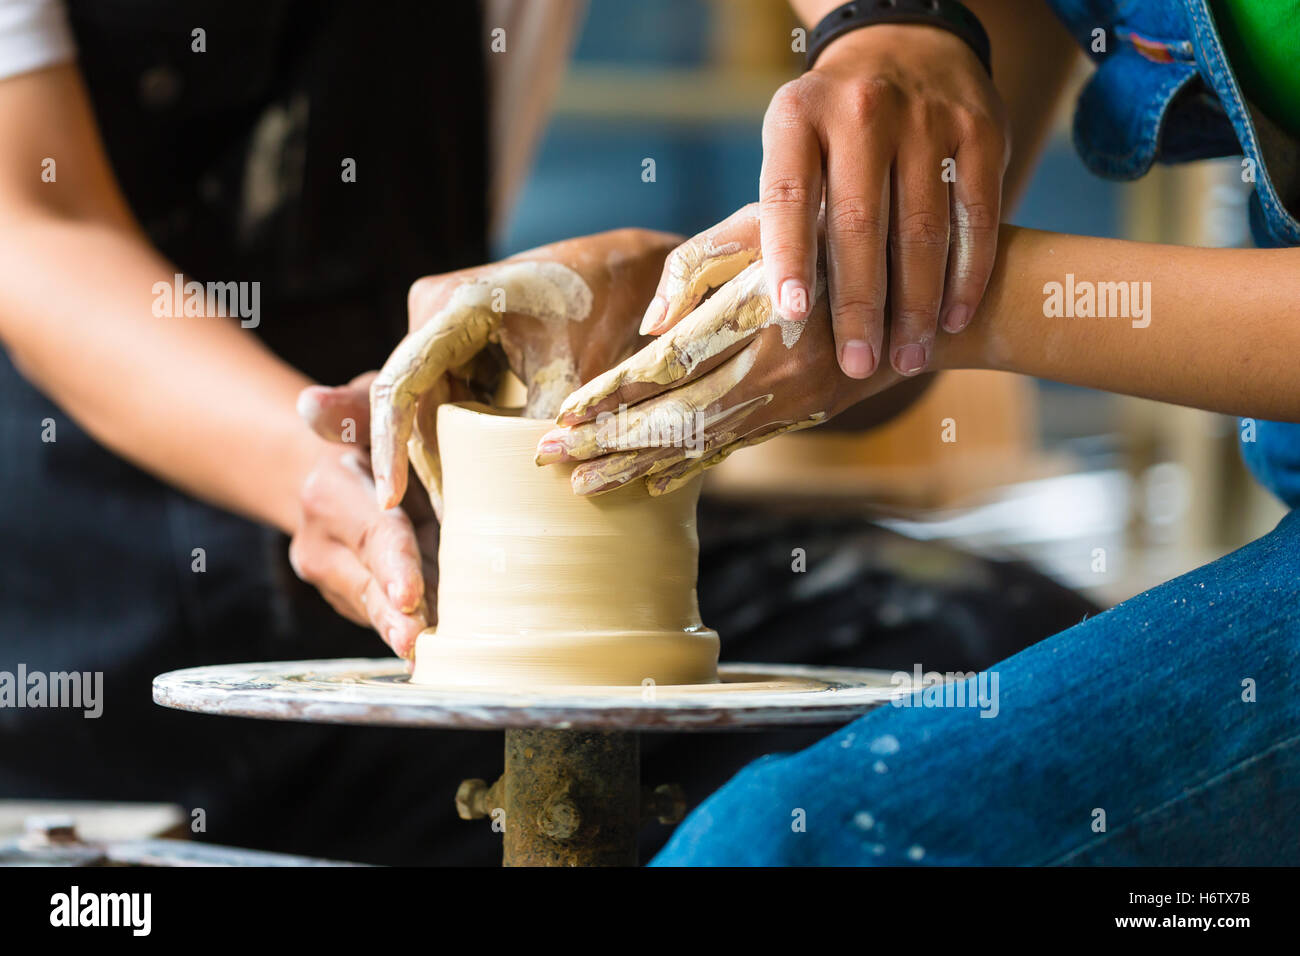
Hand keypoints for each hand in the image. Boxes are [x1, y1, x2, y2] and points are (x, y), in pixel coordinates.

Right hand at [289, 372, 436, 659]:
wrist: (326, 469)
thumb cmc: (363, 430)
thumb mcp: (363, 404)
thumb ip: (345, 406)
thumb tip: (310, 404)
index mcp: (330, 495)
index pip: (370, 533)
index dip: (392, 563)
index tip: (410, 593)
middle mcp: (322, 545)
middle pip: (368, 586)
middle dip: (395, 618)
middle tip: (420, 645)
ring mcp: (335, 579)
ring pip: (376, 610)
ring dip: (408, 632)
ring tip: (439, 653)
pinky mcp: (351, 598)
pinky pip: (385, 616)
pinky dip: (415, 629)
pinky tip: (446, 644)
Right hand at [369, 228, 680, 511]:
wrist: (624, 268)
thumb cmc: (602, 303)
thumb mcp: (574, 367)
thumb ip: (540, 426)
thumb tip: (516, 493)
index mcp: (452, 306)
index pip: (400, 385)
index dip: (389, 445)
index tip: (390, 500)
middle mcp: (434, 313)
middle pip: (412, 404)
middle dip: (429, 463)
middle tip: (449, 522)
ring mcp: (445, 329)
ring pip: (431, 408)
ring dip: (447, 457)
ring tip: (464, 514)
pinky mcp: (463, 346)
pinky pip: (454, 401)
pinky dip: (466, 440)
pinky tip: (480, 483)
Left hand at [536, 247, 911, 495]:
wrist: (925, 292)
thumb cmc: (829, 235)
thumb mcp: (765, 224)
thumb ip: (699, 267)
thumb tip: (649, 328)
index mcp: (757, 314)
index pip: (669, 364)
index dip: (614, 392)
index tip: (564, 415)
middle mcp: (775, 369)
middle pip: (675, 417)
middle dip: (607, 442)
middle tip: (548, 460)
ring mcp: (792, 401)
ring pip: (701, 445)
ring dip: (638, 468)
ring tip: (583, 487)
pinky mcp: (802, 415)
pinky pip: (735, 449)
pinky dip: (689, 468)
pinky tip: (651, 484)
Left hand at [639, 25, 1006, 379]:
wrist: (910, 51)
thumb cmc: (827, 140)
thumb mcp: (775, 161)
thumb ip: (722, 243)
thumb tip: (657, 326)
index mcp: (797, 119)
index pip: (788, 194)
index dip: (789, 254)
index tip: (792, 312)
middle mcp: (861, 111)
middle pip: (859, 221)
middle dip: (860, 303)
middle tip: (858, 365)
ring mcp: (925, 118)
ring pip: (923, 226)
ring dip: (917, 303)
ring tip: (909, 360)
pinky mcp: (980, 130)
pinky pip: (976, 215)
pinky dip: (967, 273)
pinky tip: (952, 321)